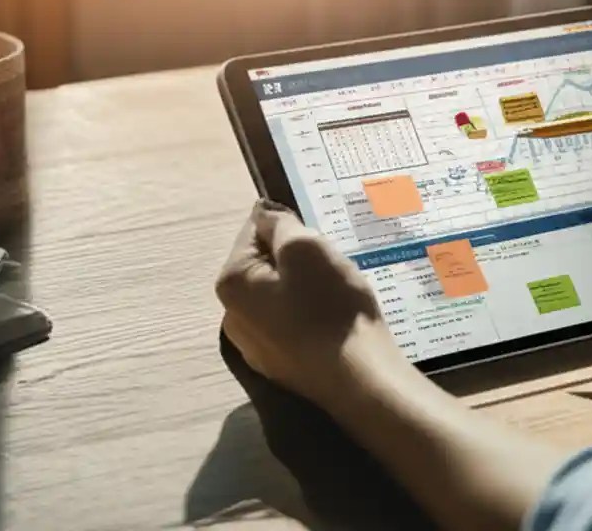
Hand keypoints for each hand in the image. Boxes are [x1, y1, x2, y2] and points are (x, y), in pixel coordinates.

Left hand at [215, 201, 403, 406]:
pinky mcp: (280, 366)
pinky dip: (312, 316)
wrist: (360, 378)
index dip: (289, 227)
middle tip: (331, 267)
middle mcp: (232, 316)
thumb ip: (280, 224)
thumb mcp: (307, 248)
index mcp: (231, 283)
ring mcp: (255, 346)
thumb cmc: (331, 307)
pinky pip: (293, 324)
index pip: (253, 231)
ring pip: (280, 295)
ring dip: (306, 287)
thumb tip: (263, 213)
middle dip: (298, 260)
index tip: (318, 241)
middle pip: (266, 265)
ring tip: (338, 294)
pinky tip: (335, 322)